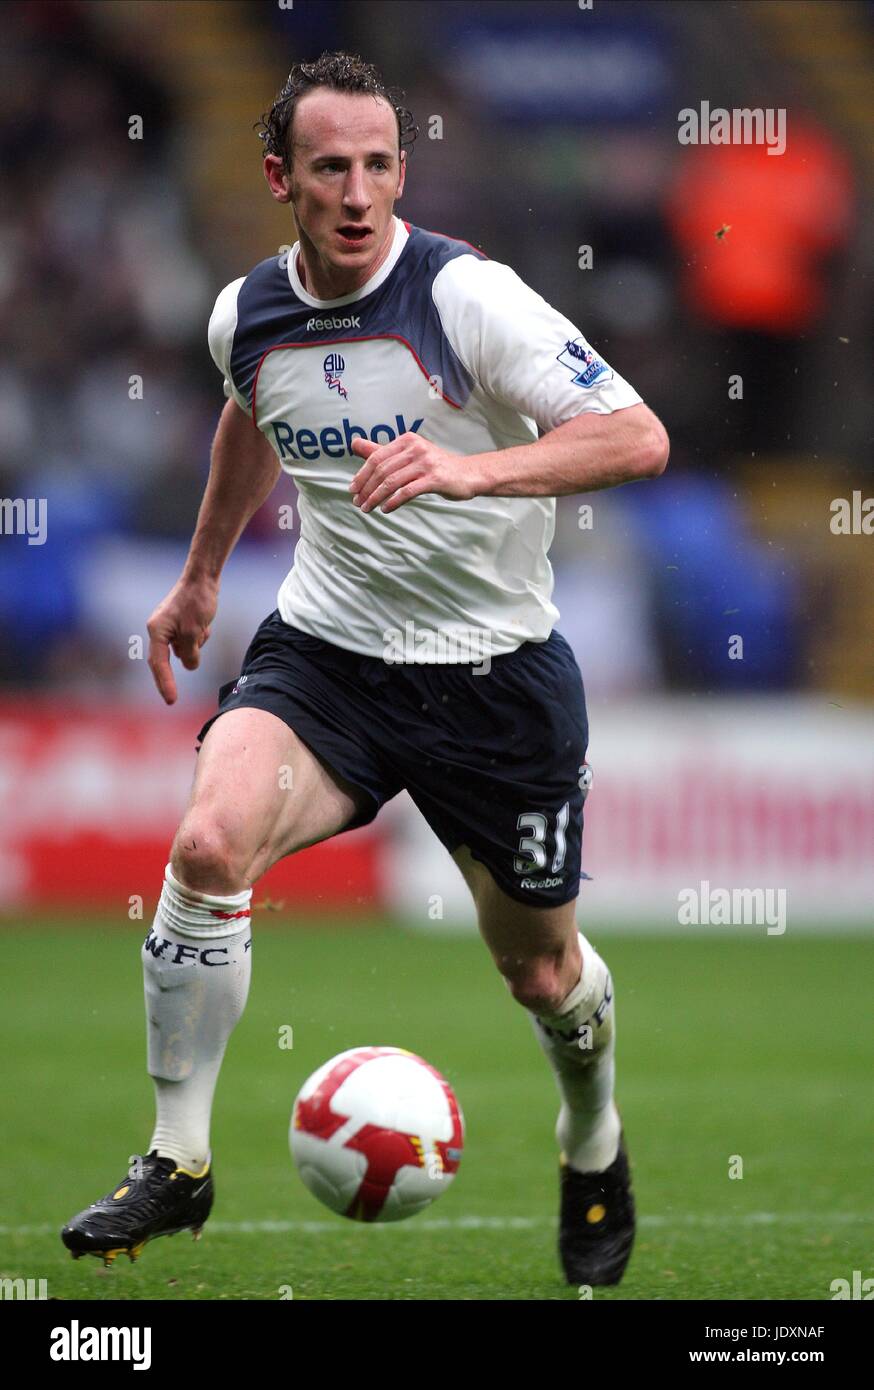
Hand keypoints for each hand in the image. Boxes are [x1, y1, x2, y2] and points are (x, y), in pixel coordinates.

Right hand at [146, 575, 218, 704]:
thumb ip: (189, 653)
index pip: (159, 664)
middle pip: (165, 660)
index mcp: (157, 631)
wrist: (203, 579)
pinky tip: (205, 625)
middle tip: (172, 700)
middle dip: (173, 672)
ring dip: (196, 645)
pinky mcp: (179, 625)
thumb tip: (190, 666)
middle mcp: (159, 630)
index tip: (171, 701)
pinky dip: (199, 638)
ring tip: (203, 627)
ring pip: (183, 650)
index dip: (165, 684)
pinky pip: (190, 641)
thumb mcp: (194, 632)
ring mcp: (169, 628)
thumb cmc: (197, 602)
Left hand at [349, 434, 478, 513]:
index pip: (377, 457)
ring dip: (376, 498)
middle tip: (358, 503)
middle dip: (366, 488)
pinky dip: (393, 502)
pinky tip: (385, 509)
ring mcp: (426, 463)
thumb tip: (354, 443)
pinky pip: (407, 491)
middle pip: (382, 470)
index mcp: (407, 440)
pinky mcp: (435, 479)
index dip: (362, 475)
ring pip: (392, 482)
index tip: (352, 490)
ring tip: (367, 509)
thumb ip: (381, 451)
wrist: (468, 474)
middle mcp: (416, 448)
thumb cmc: (435, 466)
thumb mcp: (408, 455)